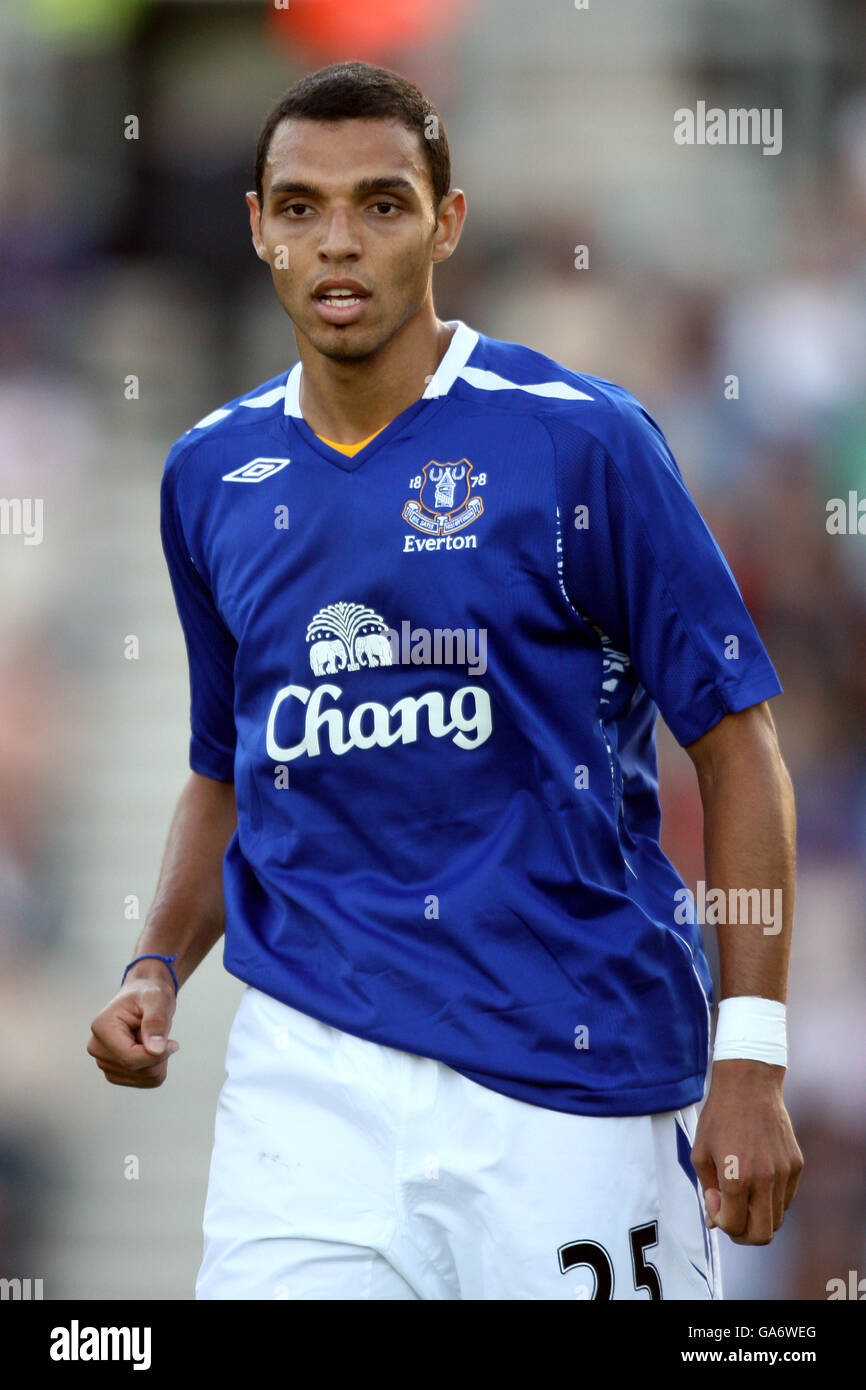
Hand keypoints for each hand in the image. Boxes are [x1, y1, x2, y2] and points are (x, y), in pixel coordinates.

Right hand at [87, 964, 179, 1087]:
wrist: (143, 996)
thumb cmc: (149, 994)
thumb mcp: (157, 999)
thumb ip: (156, 1022)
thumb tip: (155, 1050)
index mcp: (102, 1028)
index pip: (131, 1059)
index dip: (158, 1055)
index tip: (174, 1043)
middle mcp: (97, 1048)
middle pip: (138, 1070)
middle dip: (158, 1055)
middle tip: (157, 1032)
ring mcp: (104, 1062)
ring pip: (144, 1078)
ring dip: (157, 1059)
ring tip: (150, 1037)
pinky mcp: (115, 1072)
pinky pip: (146, 1081)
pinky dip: (156, 1066)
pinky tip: (149, 1047)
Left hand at [691, 1058, 803, 1244]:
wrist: (749, 1084)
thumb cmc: (719, 1116)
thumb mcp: (700, 1153)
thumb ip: (708, 1190)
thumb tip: (716, 1219)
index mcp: (736, 1177)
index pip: (734, 1226)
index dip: (722, 1223)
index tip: (715, 1205)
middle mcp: (765, 1179)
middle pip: (762, 1235)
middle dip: (743, 1233)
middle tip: (732, 1218)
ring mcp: (784, 1172)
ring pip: (776, 1218)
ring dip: (758, 1216)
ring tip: (743, 1195)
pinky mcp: (797, 1164)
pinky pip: (786, 1198)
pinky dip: (772, 1199)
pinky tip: (757, 1179)